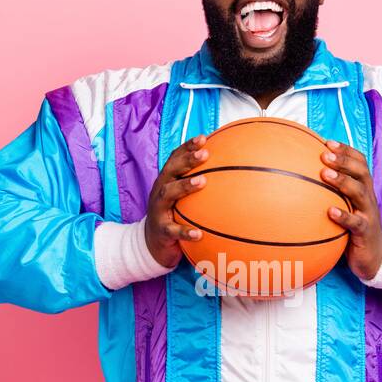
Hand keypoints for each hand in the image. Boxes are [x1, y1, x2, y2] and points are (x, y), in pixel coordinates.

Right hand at [145, 135, 207, 267]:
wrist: (151, 244)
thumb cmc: (173, 215)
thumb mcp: (182, 199)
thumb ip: (198, 184)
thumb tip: (229, 174)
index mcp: (167, 181)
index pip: (175, 159)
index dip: (187, 147)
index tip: (204, 138)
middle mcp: (160, 191)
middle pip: (171, 170)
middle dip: (187, 160)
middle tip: (205, 154)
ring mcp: (159, 210)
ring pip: (168, 194)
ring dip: (185, 186)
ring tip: (202, 181)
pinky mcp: (161, 231)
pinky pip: (173, 230)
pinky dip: (185, 231)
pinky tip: (199, 234)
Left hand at [320, 140, 381, 280]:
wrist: (375, 257)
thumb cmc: (354, 229)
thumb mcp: (346, 208)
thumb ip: (332, 194)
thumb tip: (302, 181)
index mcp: (364, 189)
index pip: (360, 163)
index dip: (346, 151)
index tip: (327, 142)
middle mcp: (368, 198)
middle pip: (361, 172)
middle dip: (344, 161)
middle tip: (324, 155)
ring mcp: (369, 214)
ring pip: (360, 193)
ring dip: (343, 181)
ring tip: (325, 174)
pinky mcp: (366, 232)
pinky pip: (356, 223)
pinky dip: (344, 216)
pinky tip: (330, 212)